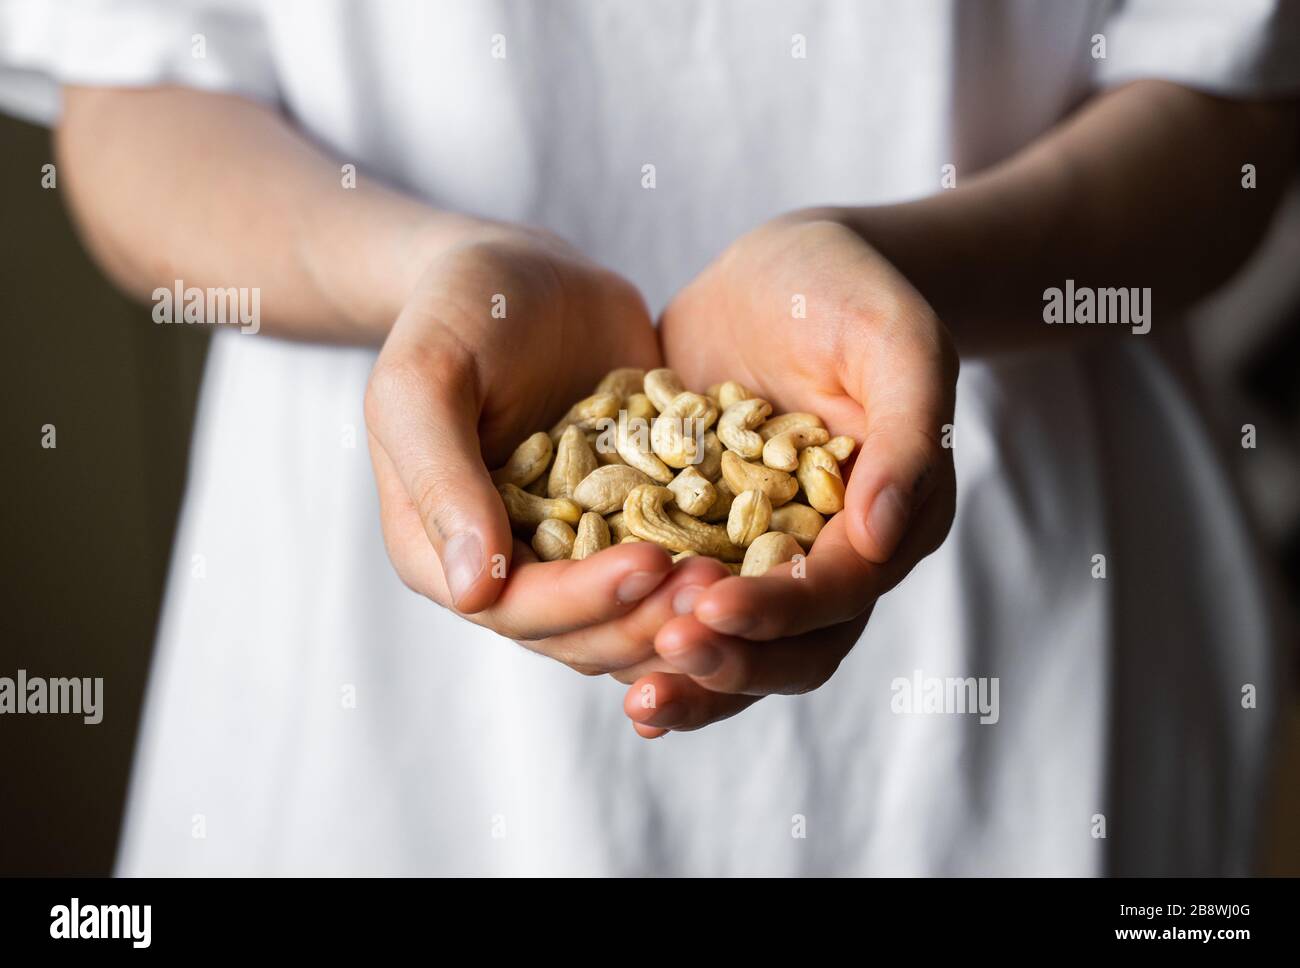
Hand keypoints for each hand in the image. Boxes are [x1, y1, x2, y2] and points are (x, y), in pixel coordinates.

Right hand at [365, 226, 730, 675]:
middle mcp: (509, 569)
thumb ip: (440, 477)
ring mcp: (576, 553)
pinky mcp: (633, 525)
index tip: (650, 561)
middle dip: (651, 615)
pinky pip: (676, 564)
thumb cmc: (457, 312)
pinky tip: (774, 547)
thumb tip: (475, 590)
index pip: (514, 608)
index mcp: (440, 552)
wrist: (522, 272)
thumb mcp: (424, 378)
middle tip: (720, 581)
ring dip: (691, 607)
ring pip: (636, 616)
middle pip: (583, 632)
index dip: (583, 599)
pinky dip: (719, 566)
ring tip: (753, 574)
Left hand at [626, 214, 958, 735]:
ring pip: (738, 644)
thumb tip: (878, 537)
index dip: (779, 611)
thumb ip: (905, 434)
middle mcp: (830, 555)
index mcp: (890, 523)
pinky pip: (680, 602)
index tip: (712, 609)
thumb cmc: (854, 293)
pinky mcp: (702, 535)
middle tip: (663, 663)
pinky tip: (604, 663)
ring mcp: (763, 553)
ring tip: (636, 699)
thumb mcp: (897, 342)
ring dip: (690, 675)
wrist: (786, 268)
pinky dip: (649, 637)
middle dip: (731, 665)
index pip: (839, 593)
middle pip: (793, 648)